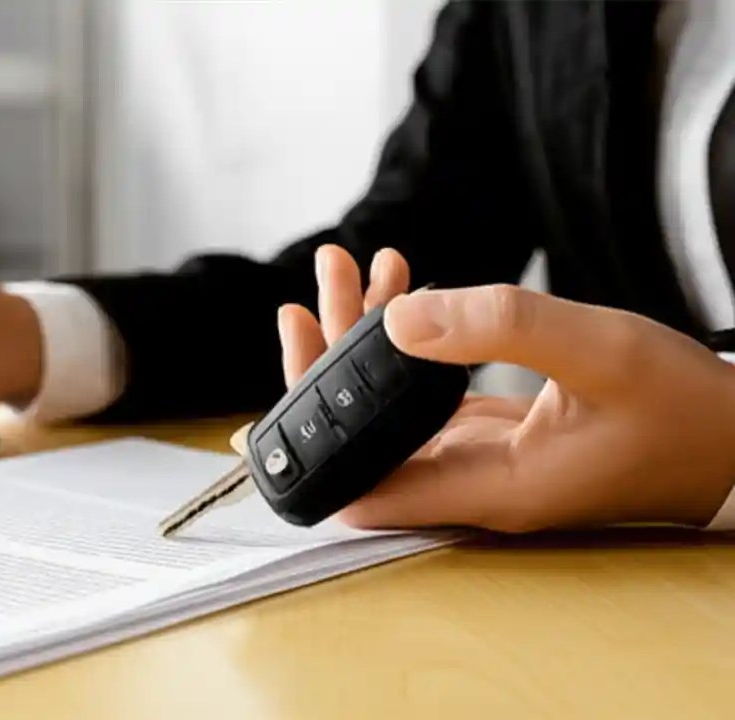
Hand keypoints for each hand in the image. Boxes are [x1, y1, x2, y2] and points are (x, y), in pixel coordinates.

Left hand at [279, 247, 734, 530]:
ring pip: (391, 412)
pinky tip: (403, 294)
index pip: (364, 486)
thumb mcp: (599, 350)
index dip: (314, 434)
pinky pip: (425, 397)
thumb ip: (501, 328)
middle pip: (364, 439)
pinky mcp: (495, 436)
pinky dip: (406, 347)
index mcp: (490, 488)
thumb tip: (399, 318)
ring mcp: (482, 460)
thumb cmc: (687, 409)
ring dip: (364, 341)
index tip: (300, 349)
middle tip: (322, 281)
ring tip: (352, 267)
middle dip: (329, 360)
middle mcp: (473, 483)